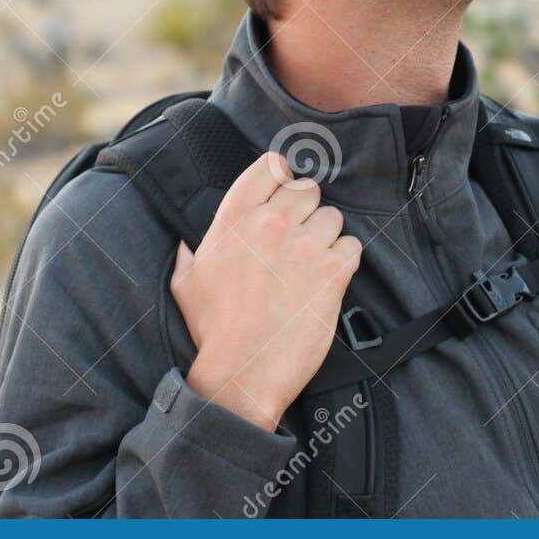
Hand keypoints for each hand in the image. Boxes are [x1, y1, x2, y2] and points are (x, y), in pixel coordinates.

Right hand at [172, 152, 361, 431]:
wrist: (243, 372)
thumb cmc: (213, 331)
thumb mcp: (186, 283)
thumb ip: (190, 253)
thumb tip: (186, 244)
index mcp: (234, 218)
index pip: (270, 166)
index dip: (281, 177)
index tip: (283, 192)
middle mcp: (271, 223)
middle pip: (307, 189)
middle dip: (305, 211)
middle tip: (297, 239)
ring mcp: (305, 245)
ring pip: (332, 217)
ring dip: (325, 237)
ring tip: (309, 266)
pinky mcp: (333, 269)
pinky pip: (352, 245)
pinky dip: (344, 260)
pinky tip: (326, 281)